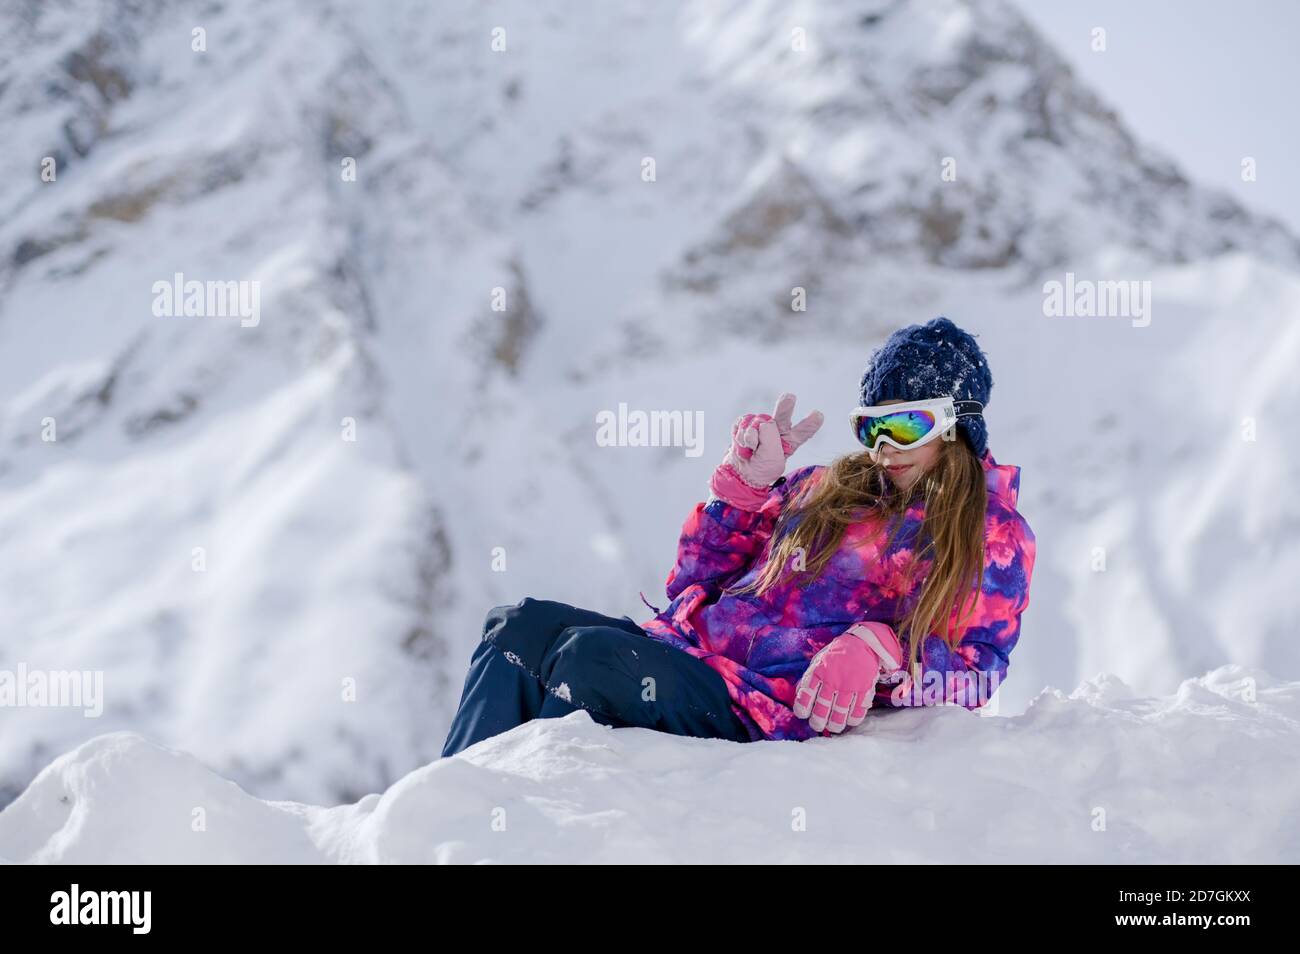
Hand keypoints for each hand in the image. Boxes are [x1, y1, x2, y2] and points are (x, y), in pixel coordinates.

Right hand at [710, 393, 822, 509]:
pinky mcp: (747, 422)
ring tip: (750, 450)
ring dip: (750, 438)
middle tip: (790, 397)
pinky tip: (742, 444)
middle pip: (782, 416)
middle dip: (785, 407)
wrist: (740, 472)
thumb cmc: (760, 468)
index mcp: (790, 441)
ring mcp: (761, 425)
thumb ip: (771, 440)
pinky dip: (740, 436)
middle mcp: (777, 430)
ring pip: (756, 422)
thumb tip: (762, 424)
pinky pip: (743, 423)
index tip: (819, 415)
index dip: (810, 424)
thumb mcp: (772, 460)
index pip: (802, 431)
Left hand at [793, 622, 903, 733]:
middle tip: (817, 725)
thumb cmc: (835, 656)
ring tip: (833, 727)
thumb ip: (808, 679)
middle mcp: (833, 680)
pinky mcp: (864, 689)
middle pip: (823, 708)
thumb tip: (798, 697)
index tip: (802, 715)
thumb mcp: (818, 662)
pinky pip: (858, 710)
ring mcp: (850, 685)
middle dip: (818, 721)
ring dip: (835, 724)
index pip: (806, 695)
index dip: (802, 708)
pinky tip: (849, 720)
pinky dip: (852, 719)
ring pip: (840, 713)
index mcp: (819, 672)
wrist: (861, 644)